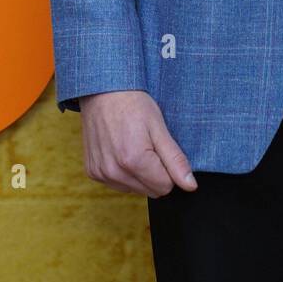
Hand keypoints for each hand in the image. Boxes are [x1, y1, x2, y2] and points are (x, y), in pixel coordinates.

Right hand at [78, 90, 197, 197]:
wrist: (102, 91)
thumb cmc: (133, 104)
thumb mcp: (159, 127)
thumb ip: (175, 160)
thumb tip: (190, 186)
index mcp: (134, 160)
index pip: (165, 187)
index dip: (168, 169)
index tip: (161, 147)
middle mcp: (114, 172)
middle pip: (150, 191)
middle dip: (155, 172)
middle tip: (148, 144)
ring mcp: (101, 173)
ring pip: (134, 190)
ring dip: (139, 173)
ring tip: (133, 144)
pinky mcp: (92, 172)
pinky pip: (117, 184)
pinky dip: (123, 171)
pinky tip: (121, 149)